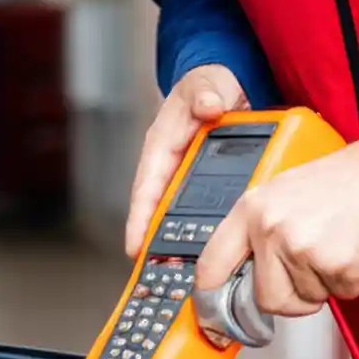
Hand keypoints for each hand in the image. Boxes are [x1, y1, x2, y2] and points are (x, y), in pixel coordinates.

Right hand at [126, 64, 248, 257]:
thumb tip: (208, 105)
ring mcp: (183, 174)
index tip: (134, 247)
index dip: (140, 219)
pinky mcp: (198, 181)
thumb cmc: (208, 83)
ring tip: (177, 275)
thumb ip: (206, 93)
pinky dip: (194, 232)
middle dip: (153, 243)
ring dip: (173, 242)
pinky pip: (193, 210)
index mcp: (161, 144)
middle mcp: (167, 164)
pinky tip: (205, 252)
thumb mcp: (207, 82)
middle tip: (155, 275)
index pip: (146, 187)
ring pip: (174, 214)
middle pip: (156, 210)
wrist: (224, 82)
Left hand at [196, 125, 358, 315]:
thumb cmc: (343, 180)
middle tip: (309, 270)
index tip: (214, 319)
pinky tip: (354, 248)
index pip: (211, 265)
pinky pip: (339, 295)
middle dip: (290, 296)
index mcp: (251, 209)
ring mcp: (303, 247)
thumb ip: (256, 232)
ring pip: (306, 299)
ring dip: (325, 283)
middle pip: (266, 297)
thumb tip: (241, 273)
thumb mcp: (281, 194)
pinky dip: (350, 280)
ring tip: (335, 245)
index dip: (211, 300)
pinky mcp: (338, 264)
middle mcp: (270, 228)